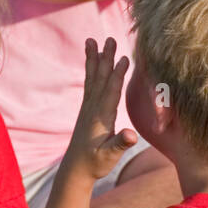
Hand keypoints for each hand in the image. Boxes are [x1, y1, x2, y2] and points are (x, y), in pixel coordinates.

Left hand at [61, 37, 137, 180]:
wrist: (76, 169)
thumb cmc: (95, 163)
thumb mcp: (109, 156)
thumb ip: (120, 145)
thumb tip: (131, 136)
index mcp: (101, 116)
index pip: (111, 91)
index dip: (118, 75)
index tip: (124, 58)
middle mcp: (93, 108)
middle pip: (100, 78)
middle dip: (105, 58)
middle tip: (108, 39)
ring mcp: (88, 108)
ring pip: (93, 78)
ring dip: (94, 59)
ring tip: (92, 41)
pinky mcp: (87, 110)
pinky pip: (90, 84)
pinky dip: (92, 70)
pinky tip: (93, 61)